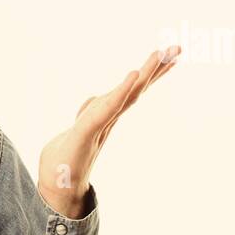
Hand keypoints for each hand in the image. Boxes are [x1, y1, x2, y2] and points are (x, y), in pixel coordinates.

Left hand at [36, 45, 181, 217]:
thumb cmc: (66, 160)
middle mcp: (107, 118)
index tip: (168, 55)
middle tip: (177, 48)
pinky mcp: (86, 132)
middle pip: (135, 89)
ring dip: (144, 73)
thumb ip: (88, 113)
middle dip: (155, 68)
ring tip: (162, 53)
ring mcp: (98, 124)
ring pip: (126, 94)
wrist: (56, 186)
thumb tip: (94, 99)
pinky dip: (122, 92)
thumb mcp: (76, 129)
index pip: (131, 90)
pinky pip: (107, 108)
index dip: (149, 73)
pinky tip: (134, 74)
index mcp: (107, 115)